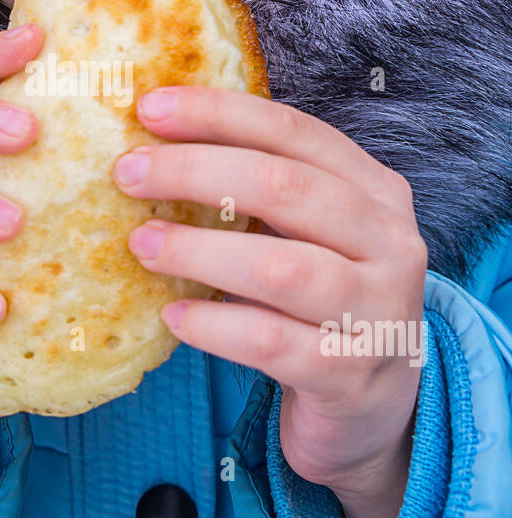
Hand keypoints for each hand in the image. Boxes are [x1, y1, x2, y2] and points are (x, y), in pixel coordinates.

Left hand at [111, 86, 428, 517]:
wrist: (372, 409)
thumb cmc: (318, 304)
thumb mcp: (308, 237)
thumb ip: (258, 193)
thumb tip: (153, 147)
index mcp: (375, 192)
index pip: (295, 132)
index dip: (219, 114)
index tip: (148, 108)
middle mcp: (390, 243)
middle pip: (286, 188)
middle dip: (196, 172)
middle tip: (128, 174)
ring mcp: (377, 312)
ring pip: (280, 267)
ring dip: (199, 250)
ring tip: (143, 244)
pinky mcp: (350, 375)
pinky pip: (269, 342)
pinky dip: (213, 326)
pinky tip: (173, 317)